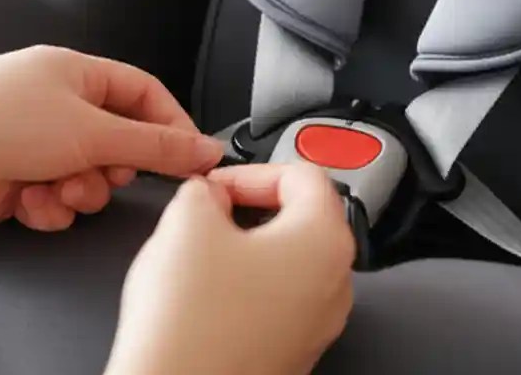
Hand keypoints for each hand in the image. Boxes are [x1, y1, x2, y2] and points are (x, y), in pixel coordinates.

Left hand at [0, 46, 224, 239]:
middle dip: (113, 169)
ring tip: (56, 190)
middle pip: (115, 141)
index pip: (142, 92)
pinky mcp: (10, 180)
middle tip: (105, 176)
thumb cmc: (0, 125)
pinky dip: (48, 207)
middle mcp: (50, 101)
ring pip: (85, 176)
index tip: (191, 161)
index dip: (171, 126)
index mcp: (71, 71)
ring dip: (79, 191)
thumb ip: (157, 146)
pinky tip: (28, 204)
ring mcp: (28, 141)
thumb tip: (207, 149)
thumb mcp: (94, 132)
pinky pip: (54, 199)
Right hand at [106, 164, 354, 374]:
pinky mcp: (292, 350)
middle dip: (247, 209)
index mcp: (323, 240)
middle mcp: (334, 284)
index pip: (302, 175)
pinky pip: (273, 301)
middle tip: (204, 216)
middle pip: (298, 218)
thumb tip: (210, 193)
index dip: (249, 170)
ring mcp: (316, 323)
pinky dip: (242, 288)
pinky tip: (204, 297)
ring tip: (198, 259)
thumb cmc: (191, 324)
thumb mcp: (186, 220)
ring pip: (284, 261)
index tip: (216, 184)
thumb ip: (204, 188)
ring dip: (243, 249)